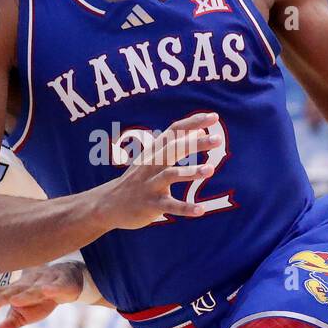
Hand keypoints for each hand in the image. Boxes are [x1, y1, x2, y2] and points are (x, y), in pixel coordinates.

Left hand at [0, 261, 86, 327]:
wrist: (67, 279)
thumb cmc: (39, 299)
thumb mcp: (22, 316)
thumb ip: (6, 327)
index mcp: (17, 291)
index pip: (3, 294)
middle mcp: (29, 284)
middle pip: (16, 291)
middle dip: (4, 297)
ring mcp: (46, 282)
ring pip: (35, 290)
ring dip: (25, 294)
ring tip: (14, 301)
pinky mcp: (63, 284)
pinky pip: (58, 286)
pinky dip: (53, 288)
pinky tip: (48, 291)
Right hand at [97, 112, 220, 229]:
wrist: (108, 205)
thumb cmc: (137, 179)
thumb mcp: (153, 158)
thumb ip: (175, 144)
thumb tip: (200, 129)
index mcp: (154, 152)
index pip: (174, 131)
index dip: (193, 122)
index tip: (214, 117)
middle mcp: (151, 164)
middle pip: (173, 149)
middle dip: (195, 143)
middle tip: (218, 138)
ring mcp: (150, 184)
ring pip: (170, 175)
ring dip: (190, 172)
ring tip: (211, 169)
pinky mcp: (150, 205)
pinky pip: (169, 206)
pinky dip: (185, 208)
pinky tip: (201, 210)